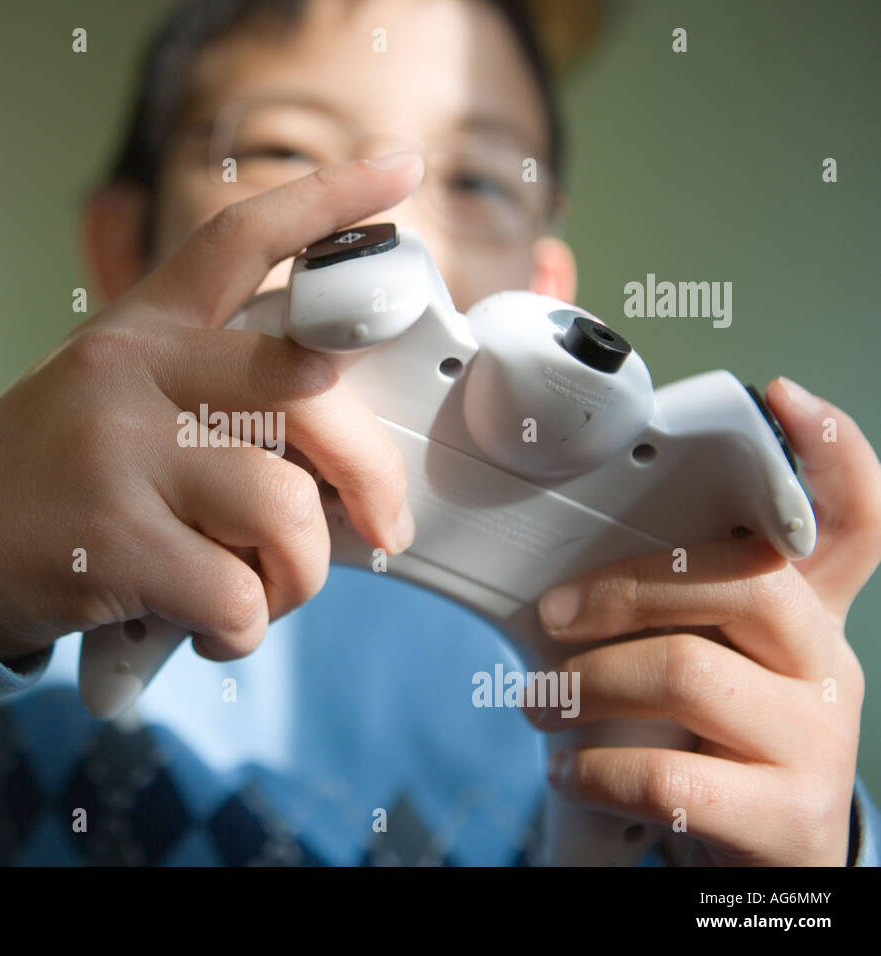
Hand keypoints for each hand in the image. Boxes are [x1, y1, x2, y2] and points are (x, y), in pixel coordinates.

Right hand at [0, 153, 424, 660]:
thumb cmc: (62, 471)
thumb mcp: (123, 396)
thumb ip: (216, 394)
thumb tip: (341, 458)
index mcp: (145, 328)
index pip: (240, 239)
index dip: (327, 202)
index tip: (401, 171)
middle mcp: (134, 373)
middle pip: (305, 387)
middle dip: (369, 470)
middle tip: (382, 523)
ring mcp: (119, 454)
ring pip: (282, 506)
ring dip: (299, 572)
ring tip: (266, 590)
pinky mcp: (111, 540)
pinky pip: (234, 592)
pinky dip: (246, 628)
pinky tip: (213, 627)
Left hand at [524, 377, 880, 864]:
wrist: (762, 849)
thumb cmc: (713, 734)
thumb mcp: (709, 656)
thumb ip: (670, 603)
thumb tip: (558, 564)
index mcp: (809, 612)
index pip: (854, 521)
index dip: (834, 455)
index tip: (787, 397)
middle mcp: (827, 664)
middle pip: (744, 582)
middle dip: (625, 588)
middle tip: (552, 615)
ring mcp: (816, 739)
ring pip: (690, 672)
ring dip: (587, 684)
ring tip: (540, 702)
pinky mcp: (786, 813)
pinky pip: (670, 775)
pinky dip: (594, 768)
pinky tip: (568, 769)